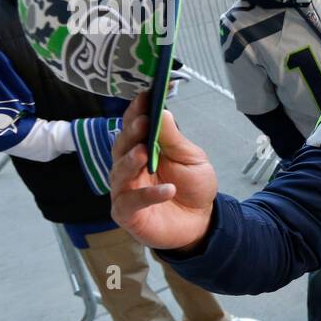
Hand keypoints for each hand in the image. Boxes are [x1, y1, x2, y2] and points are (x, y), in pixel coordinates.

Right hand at [109, 92, 217, 251]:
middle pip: (121, 147)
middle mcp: (129, 168)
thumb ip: (174, 139)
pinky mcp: (127, 214)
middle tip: (142, 123)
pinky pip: (130, 203)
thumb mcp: (191, 159)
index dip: (135, 113)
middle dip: (130, 134)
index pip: (132, 128)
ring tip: (144, 153)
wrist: (202, 222)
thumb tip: (162, 111)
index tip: (143, 98)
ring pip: (119, 172)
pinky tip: (167, 190)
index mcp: (142, 149)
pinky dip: (147, 195)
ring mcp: (125, 190)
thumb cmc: (193, 188)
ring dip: (131, 161)